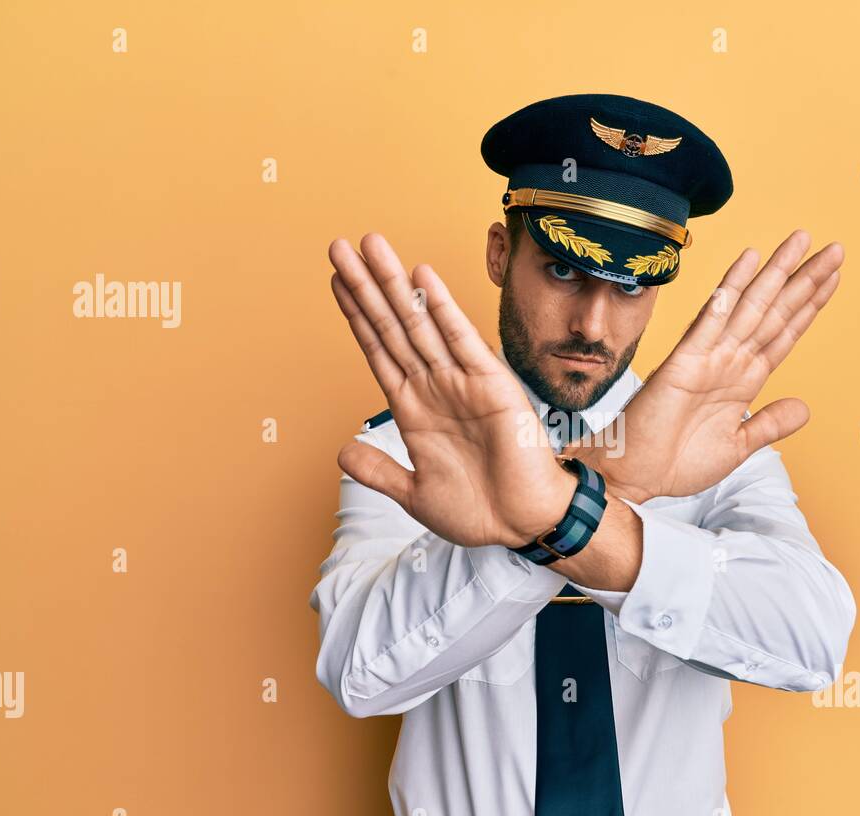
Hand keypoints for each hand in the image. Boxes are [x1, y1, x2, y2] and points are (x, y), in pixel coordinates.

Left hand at [327, 234, 577, 548]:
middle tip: (340, 246)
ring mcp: (461, 382)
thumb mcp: (414, 493)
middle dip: (366, 286)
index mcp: (414, 410)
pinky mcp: (491, 385)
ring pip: (419, 323)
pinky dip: (441, 308)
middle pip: (392, 326)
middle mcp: (435, 387)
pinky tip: (422, 276)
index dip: (356, 315)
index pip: (378, 351)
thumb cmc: (477, 510)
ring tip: (371, 246)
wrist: (523, 525)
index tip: (336, 281)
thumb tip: (342, 451)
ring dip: (394, 284)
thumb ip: (378, 470)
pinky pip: (461, 340)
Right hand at [562, 230, 842, 502]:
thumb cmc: (677, 462)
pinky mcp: (685, 360)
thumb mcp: (737, 447)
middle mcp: (730, 360)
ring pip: (751, 306)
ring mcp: (709, 356)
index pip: (784, 334)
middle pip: (775, 312)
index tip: (832, 279)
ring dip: (777, 273)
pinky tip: (749, 260)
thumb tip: (805, 408)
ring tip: (802, 241)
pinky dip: (730, 289)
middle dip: (805, 280)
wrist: (637, 476)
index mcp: (743, 380)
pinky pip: (712, 318)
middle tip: (835, 249)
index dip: (809, 306)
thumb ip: (769, 424)